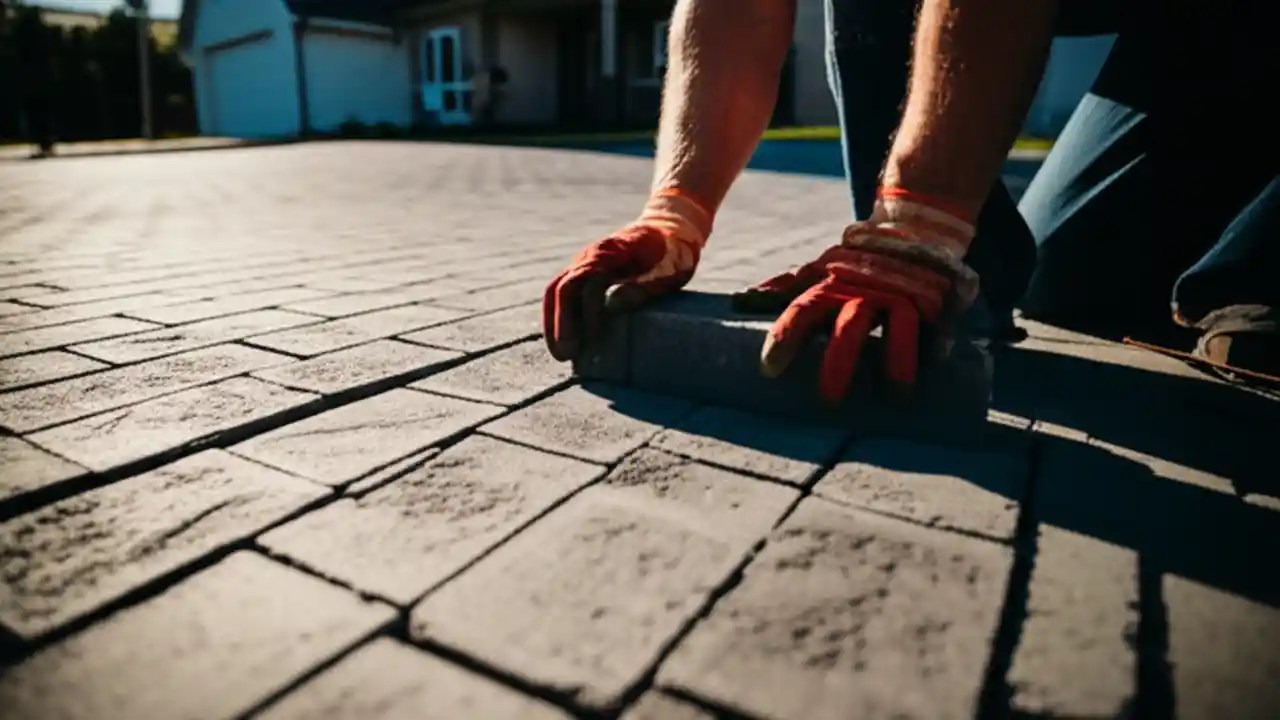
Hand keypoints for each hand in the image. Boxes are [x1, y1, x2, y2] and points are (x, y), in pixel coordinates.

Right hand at [543, 189, 711, 360]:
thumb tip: (613, 306)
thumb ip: (643, 286)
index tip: (584, 342)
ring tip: (562, 354)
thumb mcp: (668, 270)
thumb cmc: (673, 250)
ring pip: (558, 291)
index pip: (578, 284)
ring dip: (556, 322)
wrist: (671, 227)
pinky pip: (567, 293)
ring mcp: (587, 263)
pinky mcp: (589, 272)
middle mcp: (590, 256)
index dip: (576, 315)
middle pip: (560, 289)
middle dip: (559, 324)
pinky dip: (563, 315)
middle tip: (564, 356)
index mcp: (608, 253)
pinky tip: (569, 338)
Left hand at [732, 188, 979, 403]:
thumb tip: (740, 302)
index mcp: (830, 287)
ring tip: (895, 396)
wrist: (911, 232)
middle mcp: (864, 292)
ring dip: (897, 360)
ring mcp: (901, 296)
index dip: (784, 338)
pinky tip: (934, 365)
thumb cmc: (856, 266)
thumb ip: (783, 289)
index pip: (801, 312)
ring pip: (899, 327)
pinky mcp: (932, 303)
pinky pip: (935, 326)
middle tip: (828, 400)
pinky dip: (935, 344)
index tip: (769, 369)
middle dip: (839, 361)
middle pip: (849, 327)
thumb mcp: (818, 273)